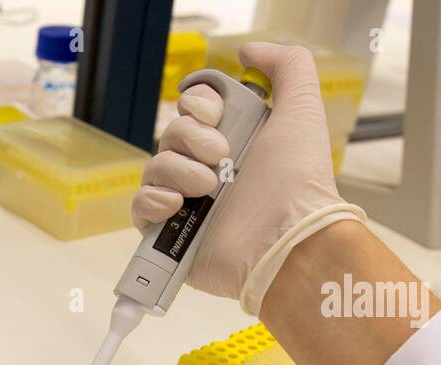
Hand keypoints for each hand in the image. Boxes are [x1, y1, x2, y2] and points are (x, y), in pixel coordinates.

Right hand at [131, 42, 363, 313]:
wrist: (287, 239)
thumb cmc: (297, 179)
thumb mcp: (302, 109)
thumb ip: (287, 66)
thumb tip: (249, 50)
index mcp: (233, 141)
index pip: (192, 109)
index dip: (197, 105)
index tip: (217, 115)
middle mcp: (208, 169)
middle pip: (171, 135)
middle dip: (189, 138)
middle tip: (219, 157)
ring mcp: (187, 204)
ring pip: (154, 168)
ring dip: (176, 170)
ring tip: (207, 188)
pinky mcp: (169, 236)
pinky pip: (139, 207)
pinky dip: (151, 200)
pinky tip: (176, 205)